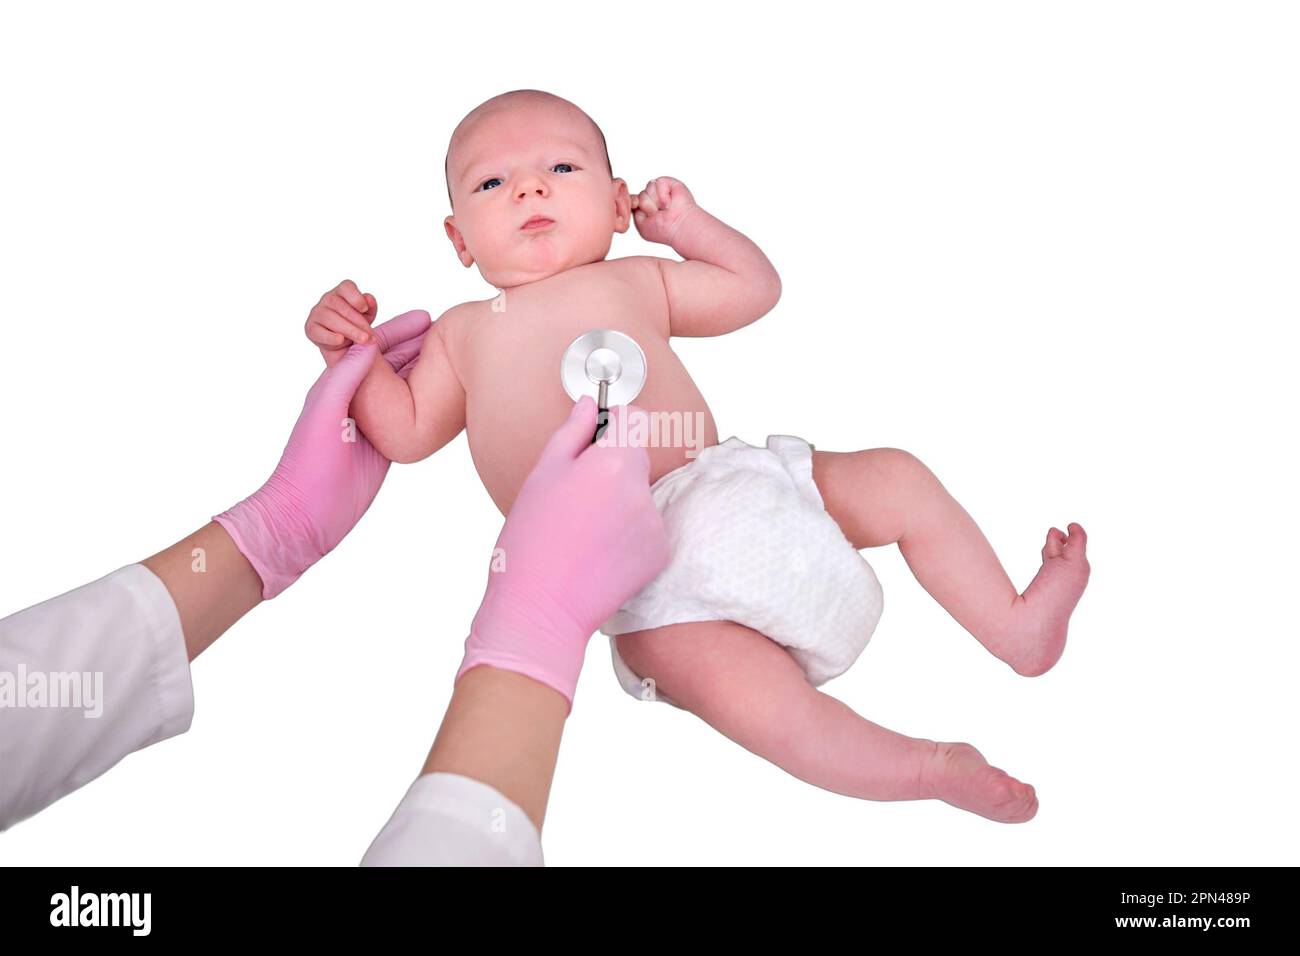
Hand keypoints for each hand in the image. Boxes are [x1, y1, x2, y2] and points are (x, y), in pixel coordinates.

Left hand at [214, 309, 431, 597]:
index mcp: (337, 385)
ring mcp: (371, 421)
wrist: (305, 515)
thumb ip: (345, 376)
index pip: (370, 345)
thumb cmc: (308, 466)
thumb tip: (369, 341)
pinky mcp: (383, 443)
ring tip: (452, 355)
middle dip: (415, 342)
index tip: (424, 317)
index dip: (395, 328)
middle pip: (390, 361)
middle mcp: (355, 399)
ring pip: (401, 383)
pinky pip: (407, 410)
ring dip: (423, 366)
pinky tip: (444, 392)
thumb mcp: (325, 414)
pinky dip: (425, 395)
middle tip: (446, 328)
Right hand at [306, 279, 379, 360]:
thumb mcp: (367, 316)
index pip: (346, 286)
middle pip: (340, 306)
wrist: (343, 345)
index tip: (364, 309)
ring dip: (349, 330)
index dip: (355, 297)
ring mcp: (317, 313)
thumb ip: (370, 306)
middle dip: (358, 322)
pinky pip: (318, 332)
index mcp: (342, 292)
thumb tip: (368, 299)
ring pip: (330, 318)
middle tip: (370, 336)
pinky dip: (330, 337)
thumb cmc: (355, 325)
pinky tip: (341, 340)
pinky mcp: (311, 328)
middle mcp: (327, 299)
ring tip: (363, 340)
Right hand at [455, 398, 669, 709]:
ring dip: (619, 502)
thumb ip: (572, 432)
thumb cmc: (530, 540)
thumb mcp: (542, 475)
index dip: (613, 421)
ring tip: (582, 530)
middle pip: (634, 458)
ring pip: (638, 495)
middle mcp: (642, 490)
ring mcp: (654, 524)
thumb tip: (590, 405)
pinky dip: (627, 535)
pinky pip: (645, 528)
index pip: (633, 417)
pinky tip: (597, 551)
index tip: (597, 433)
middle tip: (574, 495)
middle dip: (610, 466)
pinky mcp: (659, 553)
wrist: (540, 608)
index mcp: (614, 463)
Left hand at [630, 176, 697, 246]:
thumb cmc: (664, 230)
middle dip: (648, 206)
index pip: (633, 200)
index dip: (637, 206)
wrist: (680, 227)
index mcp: (644, 207)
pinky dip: (663, 195)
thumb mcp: (641, 224)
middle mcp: (651, 197)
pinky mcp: (667, 183)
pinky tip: (669, 202)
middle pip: (640, 195)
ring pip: (648, 189)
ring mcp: (659, 190)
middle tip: (660, 214)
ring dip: (656, 202)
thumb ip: (633, 210)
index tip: (648, 216)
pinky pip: (657, 183)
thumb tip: (632, 198)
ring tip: (665, 209)